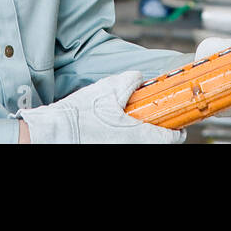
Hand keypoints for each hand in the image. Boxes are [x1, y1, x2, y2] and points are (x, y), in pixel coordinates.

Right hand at [15, 69, 186, 143]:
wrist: (52, 134)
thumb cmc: (79, 115)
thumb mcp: (108, 89)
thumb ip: (130, 81)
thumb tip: (139, 78)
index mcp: (140, 136)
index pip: (171, 140)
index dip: (177, 130)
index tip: (178, 124)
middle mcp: (134, 150)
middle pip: (156, 145)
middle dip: (157, 132)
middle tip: (152, 119)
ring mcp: (121, 153)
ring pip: (141, 146)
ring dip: (141, 136)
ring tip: (130, 123)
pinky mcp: (108, 152)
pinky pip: (125, 146)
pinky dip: (126, 140)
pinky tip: (114, 130)